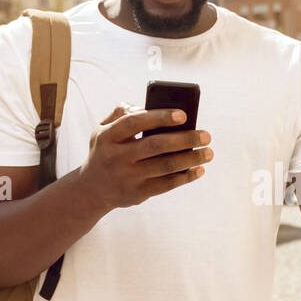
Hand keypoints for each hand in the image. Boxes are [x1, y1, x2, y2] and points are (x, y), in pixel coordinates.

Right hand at [77, 103, 212, 210]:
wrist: (91, 189)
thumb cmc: (105, 151)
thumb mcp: (102, 130)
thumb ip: (120, 113)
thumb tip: (146, 106)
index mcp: (107, 137)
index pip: (135, 122)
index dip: (159, 117)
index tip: (183, 114)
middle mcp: (116, 157)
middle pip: (155, 145)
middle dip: (185, 139)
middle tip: (206, 135)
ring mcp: (127, 177)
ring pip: (165, 166)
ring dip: (191, 159)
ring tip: (208, 152)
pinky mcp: (137, 194)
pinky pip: (166, 184)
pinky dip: (185, 177)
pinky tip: (199, 169)